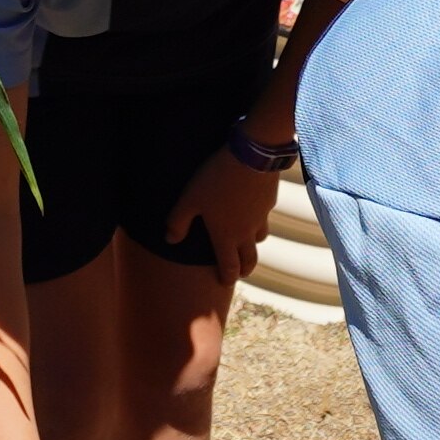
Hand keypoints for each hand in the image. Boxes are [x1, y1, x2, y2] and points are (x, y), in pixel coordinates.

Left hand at [164, 141, 281, 288]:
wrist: (252, 156)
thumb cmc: (216, 179)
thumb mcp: (189, 199)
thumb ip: (178, 222)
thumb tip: (170, 240)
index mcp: (226, 236)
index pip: (230, 266)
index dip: (228, 277)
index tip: (226, 283)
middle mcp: (247, 231)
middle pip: (251, 259)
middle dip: (246, 269)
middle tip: (241, 273)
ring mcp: (261, 216)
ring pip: (260, 238)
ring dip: (253, 244)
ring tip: (246, 241)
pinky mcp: (270, 200)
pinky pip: (265, 216)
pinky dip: (258, 218)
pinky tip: (252, 208)